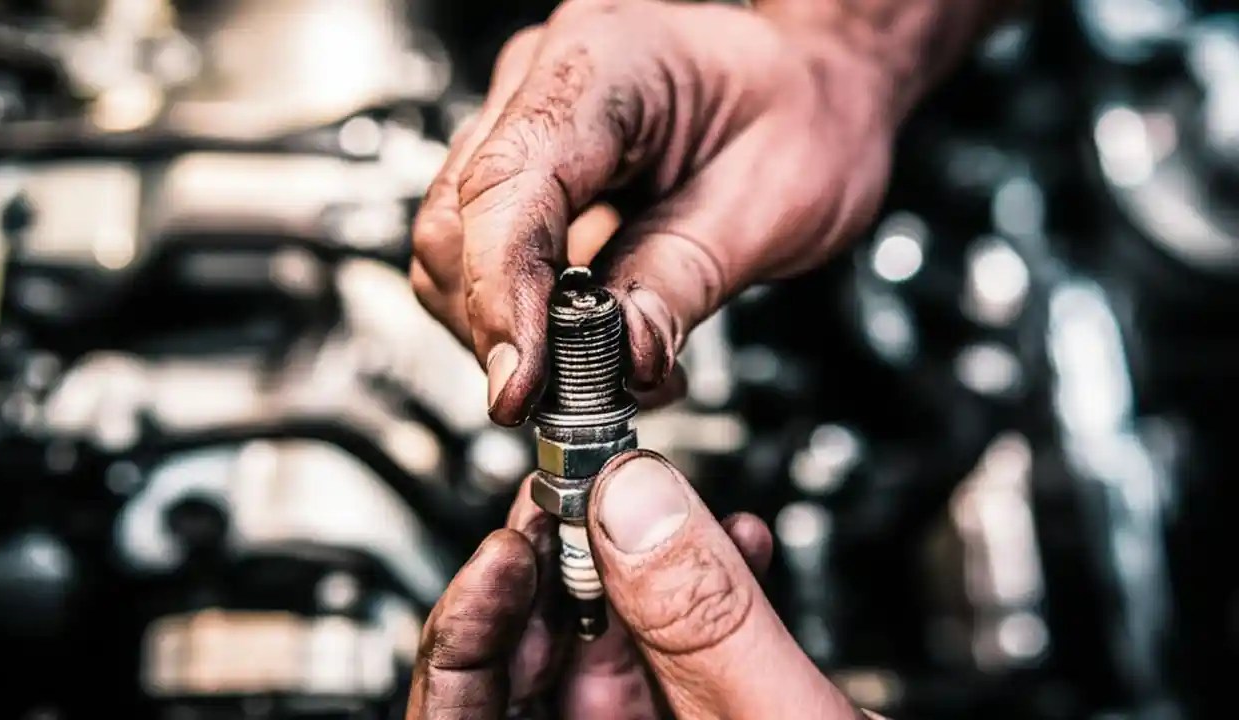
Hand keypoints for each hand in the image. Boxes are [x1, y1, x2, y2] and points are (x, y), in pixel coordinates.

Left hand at [405, 451, 871, 718]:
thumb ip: (707, 627)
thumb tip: (633, 506)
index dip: (475, 626)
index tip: (516, 540)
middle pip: (536, 686)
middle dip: (570, 580)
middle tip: (596, 501)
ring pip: (610, 673)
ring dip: (642, 582)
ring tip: (671, 515)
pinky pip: (676, 685)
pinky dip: (700, 617)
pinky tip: (733, 561)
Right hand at [410, 0, 896, 424]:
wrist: (815, 90)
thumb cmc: (806, 117)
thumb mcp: (772, 205)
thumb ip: (684, 281)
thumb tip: (621, 359)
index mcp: (605, 62)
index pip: (510, 184)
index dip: (502, 295)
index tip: (519, 385)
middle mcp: (544, 80)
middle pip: (459, 223)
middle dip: (501, 327)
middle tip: (575, 398)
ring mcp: (526, 122)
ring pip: (457, 247)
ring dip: (509, 330)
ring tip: (602, 374)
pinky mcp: (530, 169)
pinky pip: (490, 252)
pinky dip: (526, 315)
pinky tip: (590, 344)